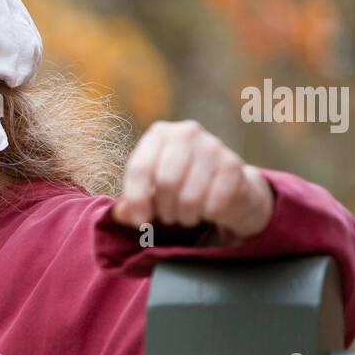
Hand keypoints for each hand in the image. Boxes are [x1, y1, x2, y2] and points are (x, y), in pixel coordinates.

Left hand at [110, 120, 274, 243]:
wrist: (228, 184)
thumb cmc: (181, 185)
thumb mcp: (152, 190)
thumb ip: (133, 202)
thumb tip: (121, 214)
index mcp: (159, 134)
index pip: (140, 168)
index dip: (137, 200)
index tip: (140, 221)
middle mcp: (186, 132)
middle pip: (165, 182)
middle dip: (164, 209)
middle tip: (168, 217)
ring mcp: (212, 146)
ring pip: (190, 197)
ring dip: (185, 216)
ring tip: (186, 216)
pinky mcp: (233, 165)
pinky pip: (213, 204)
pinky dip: (208, 215)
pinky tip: (208, 211)